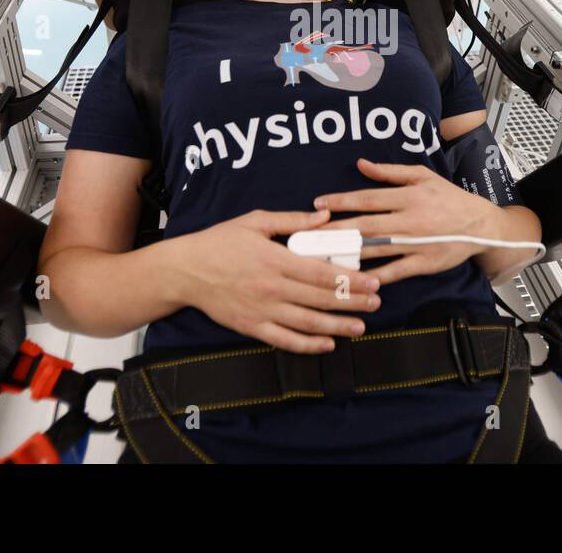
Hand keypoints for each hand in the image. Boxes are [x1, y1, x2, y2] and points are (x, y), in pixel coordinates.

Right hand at [173, 208, 381, 353]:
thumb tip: (325, 217)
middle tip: (376, 302)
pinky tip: (327, 344)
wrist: (184, 271)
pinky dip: (308, 345)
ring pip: (307, 323)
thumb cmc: (220, 242)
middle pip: (320, 299)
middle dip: (353, 301)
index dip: (351, 279)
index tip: (373, 281)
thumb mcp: (255, 221)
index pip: (321, 272)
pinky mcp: (251, 327)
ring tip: (361, 326)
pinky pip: (285, 340)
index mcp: (275, 259)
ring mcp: (262, 310)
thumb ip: (291, 220)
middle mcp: (271, 287)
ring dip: (337, 326)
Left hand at [311, 158, 499, 285]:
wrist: (481, 226)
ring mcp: (416, 244)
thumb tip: (360, 164)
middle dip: (334, 231)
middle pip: (365, 226)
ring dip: (347, 254)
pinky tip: (354, 280)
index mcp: (409, 196)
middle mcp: (410, 220)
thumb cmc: (449, 198)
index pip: (367, 198)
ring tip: (321, 257)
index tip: (317, 205)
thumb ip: (390, 172)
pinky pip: (395, 272)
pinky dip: (375, 277)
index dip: (341, 201)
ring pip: (376, 250)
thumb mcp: (423, 176)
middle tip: (308, 236)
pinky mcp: (423, 264)